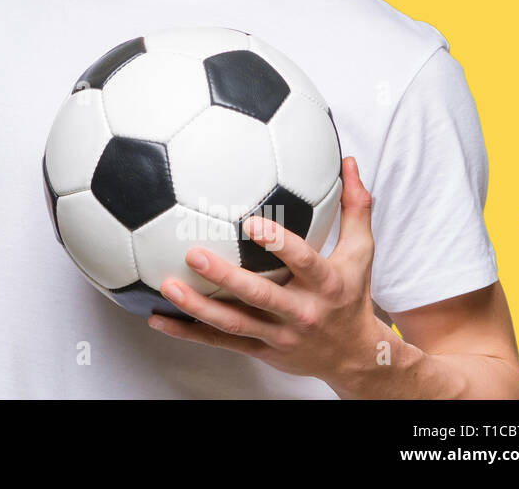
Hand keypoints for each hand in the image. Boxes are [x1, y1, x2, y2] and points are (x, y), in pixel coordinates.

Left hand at [147, 156, 390, 387]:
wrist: (355, 357)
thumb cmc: (350, 296)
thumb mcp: (362, 254)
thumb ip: (356, 208)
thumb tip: (349, 160)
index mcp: (326, 285)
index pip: (304, 262)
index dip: (279, 244)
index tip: (251, 223)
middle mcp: (301, 312)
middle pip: (260, 296)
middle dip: (226, 277)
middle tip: (193, 254)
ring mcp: (278, 335)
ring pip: (234, 323)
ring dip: (198, 307)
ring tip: (167, 286)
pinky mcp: (261, 351)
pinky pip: (220, 342)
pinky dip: (187, 333)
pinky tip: (157, 318)